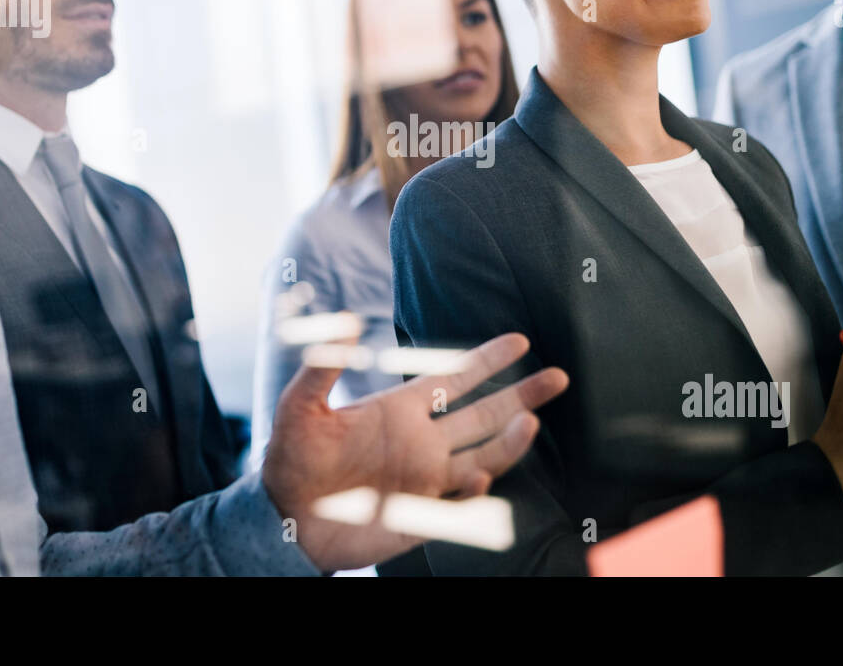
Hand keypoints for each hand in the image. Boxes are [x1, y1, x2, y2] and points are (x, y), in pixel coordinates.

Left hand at [260, 333, 568, 571]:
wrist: (285, 518)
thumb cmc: (293, 459)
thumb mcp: (299, 406)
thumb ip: (322, 367)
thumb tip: (349, 323)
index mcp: (402, 410)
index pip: (455, 379)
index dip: (487, 360)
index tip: (520, 340)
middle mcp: (423, 442)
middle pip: (485, 414)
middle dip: (522, 395)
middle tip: (558, 377)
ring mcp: (425, 480)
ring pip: (484, 456)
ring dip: (509, 442)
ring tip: (531, 423)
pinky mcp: (421, 516)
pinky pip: (458, 505)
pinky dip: (472, 493)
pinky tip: (478, 478)